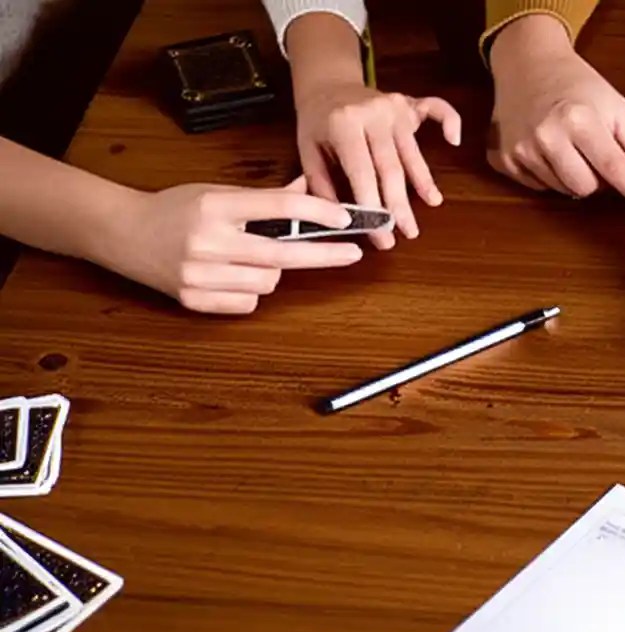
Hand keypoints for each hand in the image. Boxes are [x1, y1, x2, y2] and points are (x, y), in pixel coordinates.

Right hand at [90, 178, 362, 314]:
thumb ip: (264, 197)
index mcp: (215, 206)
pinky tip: (231, 275)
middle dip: (324, 254)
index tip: (344, 219)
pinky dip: (250, 290)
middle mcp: (207, 241)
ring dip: (273, 271)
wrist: (121, 232)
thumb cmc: (174, 209)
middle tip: (353, 253)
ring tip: (249, 257)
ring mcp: (199, 274)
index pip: (279, 207)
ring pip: (268, 281)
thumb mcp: (217, 192)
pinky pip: (248, 301)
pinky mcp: (193, 300)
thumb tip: (308, 189)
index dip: (318, 214)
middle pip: (282, 253)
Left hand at [295, 82, 460, 247]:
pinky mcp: (408, 102)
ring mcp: (393, 106)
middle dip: (400, 204)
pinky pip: (436, 108)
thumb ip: (321, 184)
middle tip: (409, 232)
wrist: (326, 84)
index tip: (382, 235)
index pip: (362, 173)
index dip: (373, 207)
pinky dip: (450, 121)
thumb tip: (343, 220)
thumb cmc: (317, 122)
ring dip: (424, 181)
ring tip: (432, 203)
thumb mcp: (307, 150)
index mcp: (343, 124)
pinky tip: (454, 141)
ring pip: (412, 150)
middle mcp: (372, 113)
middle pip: (391, 167)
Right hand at [488, 14, 624, 220]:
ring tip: (570, 145)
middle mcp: (547, 136)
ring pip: (563, 191)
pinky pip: (539, 187)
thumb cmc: (576, 85)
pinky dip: (551, 174)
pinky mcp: (504, 160)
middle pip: (587, 189)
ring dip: (574, 176)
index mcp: (579, 119)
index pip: (614, 168)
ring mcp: (521, 150)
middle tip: (595, 151)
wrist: (528, 64)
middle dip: (598, 178)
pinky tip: (549, 149)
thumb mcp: (617, 108)